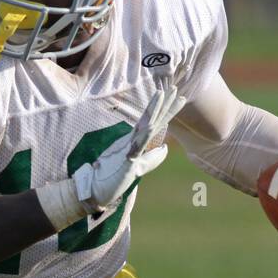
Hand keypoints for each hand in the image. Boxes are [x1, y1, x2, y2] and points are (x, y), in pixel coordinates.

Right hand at [74, 81, 186, 213]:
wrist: (96, 190)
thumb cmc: (114, 177)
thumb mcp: (139, 167)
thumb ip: (153, 158)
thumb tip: (166, 146)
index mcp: (136, 141)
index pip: (155, 122)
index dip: (167, 110)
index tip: (180, 97)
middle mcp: (132, 140)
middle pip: (152, 119)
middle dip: (163, 104)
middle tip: (175, 88)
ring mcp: (128, 148)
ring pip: (144, 125)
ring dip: (153, 110)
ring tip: (162, 94)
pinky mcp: (125, 159)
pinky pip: (136, 145)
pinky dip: (143, 135)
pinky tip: (151, 125)